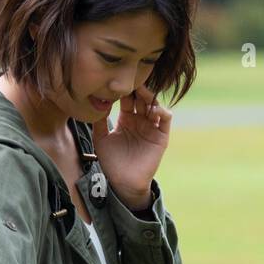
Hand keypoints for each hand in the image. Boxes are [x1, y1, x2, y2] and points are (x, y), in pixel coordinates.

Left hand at [91, 83, 170, 206]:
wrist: (123, 182)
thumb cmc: (111, 162)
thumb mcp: (100, 138)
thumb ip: (99, 121)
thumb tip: (99, 100)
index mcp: (126, 119)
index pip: (128, 99)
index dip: (124, 91)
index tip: (117, 82)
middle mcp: (140, 121)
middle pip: (142, 99)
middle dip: (138, 89)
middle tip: (131, 81)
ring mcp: (151, 127)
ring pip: (154, 105)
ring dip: (149, 96)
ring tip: (142, 91)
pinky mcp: (161, 136)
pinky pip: (165, 119)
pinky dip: (162, 110)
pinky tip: (152, 109)